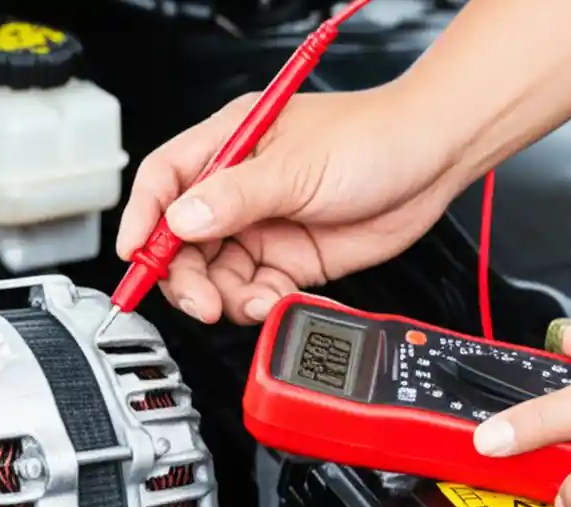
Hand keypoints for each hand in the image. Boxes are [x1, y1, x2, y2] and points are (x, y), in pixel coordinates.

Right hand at [115, 82, 467, 324]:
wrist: (435, 159)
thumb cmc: (373, 138)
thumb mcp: (297, 167)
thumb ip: (236, 197)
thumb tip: (182, 220)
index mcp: (228, 145)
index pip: (164, 181)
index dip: (142, 219)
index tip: (135, 255)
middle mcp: (238, 188)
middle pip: (182, 240)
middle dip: (184, 275)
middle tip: (200, 300)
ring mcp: (263, 226)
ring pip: (217, 274)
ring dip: (225, 297)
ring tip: (250, 302)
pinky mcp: (290, 259)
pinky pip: (255, 292)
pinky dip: (259, 305)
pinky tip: (275, 302)